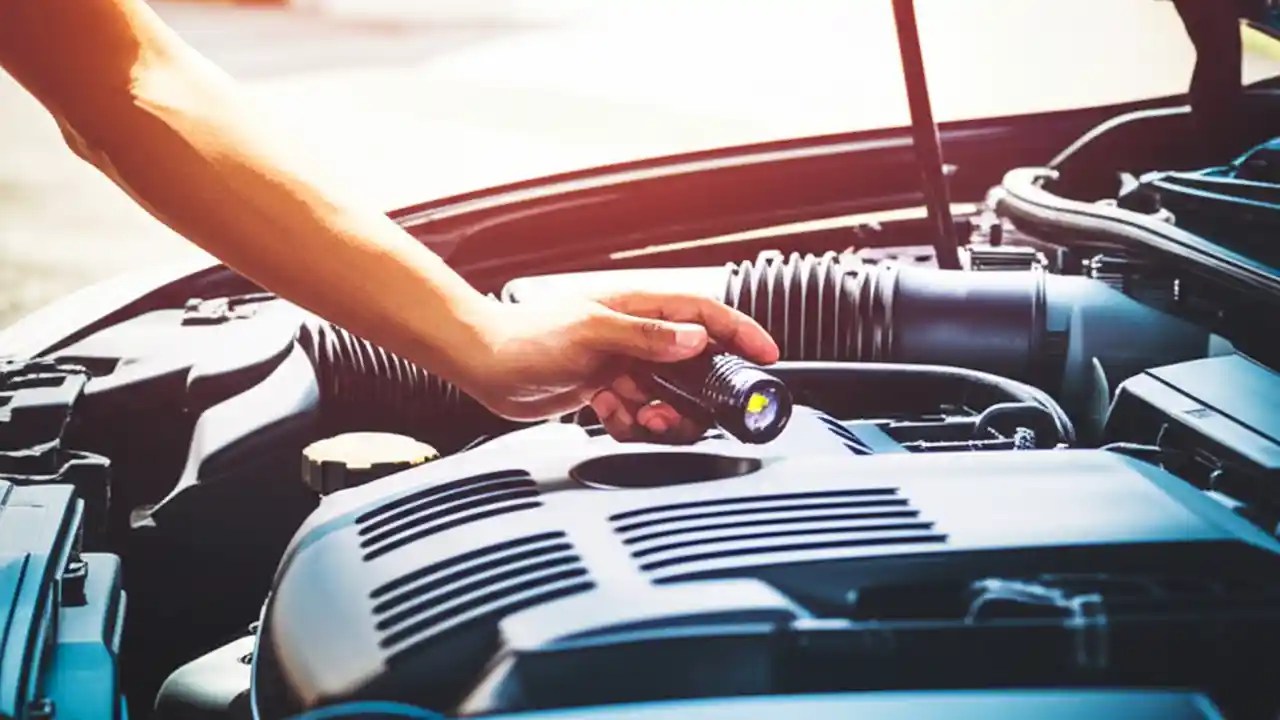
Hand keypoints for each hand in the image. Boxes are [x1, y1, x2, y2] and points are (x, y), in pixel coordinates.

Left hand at [460, 292, 778, 442]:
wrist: (483, 363)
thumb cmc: (526, 337)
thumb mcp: (592, 331)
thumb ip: (646, 336)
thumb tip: (695, 339)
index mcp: (640, 309)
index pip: (706, 315)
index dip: (741, 333)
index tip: (767, 355)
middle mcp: (637, 336)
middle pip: (694, 366)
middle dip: (693, 397)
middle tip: (676, 414)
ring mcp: (624, 364)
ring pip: (668, 397)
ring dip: (659, 416)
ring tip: (636, 417)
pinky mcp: (608, 391)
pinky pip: (639, 415)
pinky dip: (630, 423)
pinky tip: (608, 415)